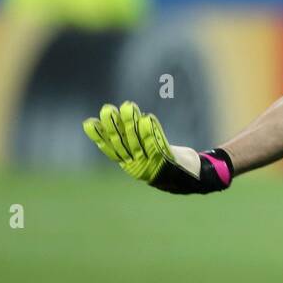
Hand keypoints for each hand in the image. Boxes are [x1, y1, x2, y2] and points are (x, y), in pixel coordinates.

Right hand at [83, 101, 232, 193]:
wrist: (193, 177)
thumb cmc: (167, 163)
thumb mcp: (147, 154)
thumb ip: (133, 142)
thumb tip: (116, 120)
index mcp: (130, 165)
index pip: (111, 149)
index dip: (99, 137)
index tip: (90, 123)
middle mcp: (139, 166)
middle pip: (123, 143)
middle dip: (114, 125)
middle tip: (107, 109)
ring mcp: (153, 164)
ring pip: (139, 140)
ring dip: (132, 122)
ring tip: (128, 106)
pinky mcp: (168, 161)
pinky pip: (158, 143)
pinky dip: (151, 130)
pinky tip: (147, 117)